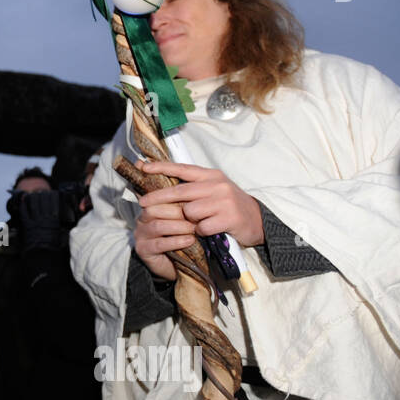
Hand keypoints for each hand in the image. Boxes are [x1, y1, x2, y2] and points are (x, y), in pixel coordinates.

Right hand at [133, 197, 196, 281]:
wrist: (177, 267)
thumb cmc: (182, 240)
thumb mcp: (184, 221)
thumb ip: (185, 210)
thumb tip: (198, 199)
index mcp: (150, 209)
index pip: (157, 198)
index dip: (175, 199)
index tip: (194, 203)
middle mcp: (141, 220)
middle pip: (154, 210)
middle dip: (176, 213)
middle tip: (195, 218)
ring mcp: (140, 235)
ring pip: (157, 226)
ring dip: (178, 227)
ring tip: (193, 230)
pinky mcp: (142, 250)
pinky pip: (159, 244)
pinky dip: (176, 241)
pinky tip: (189, 241)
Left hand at [138, 160, 263, 250]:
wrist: (257, 220)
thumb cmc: (228, 206)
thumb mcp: (212, 190)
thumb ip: (191, 187)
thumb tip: (161, 185)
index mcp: (211, 176)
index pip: (182, 169)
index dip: (161, 167)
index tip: (143, 167)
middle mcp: (217, 185)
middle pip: (180, 192)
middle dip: (158, 198)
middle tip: (143, 204)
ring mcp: (224, 201)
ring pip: (190, 212)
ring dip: (189, 221)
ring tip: (200, 222)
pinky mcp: (229, 218)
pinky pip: (201, 227)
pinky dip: (201, 232)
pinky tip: (210, 230)